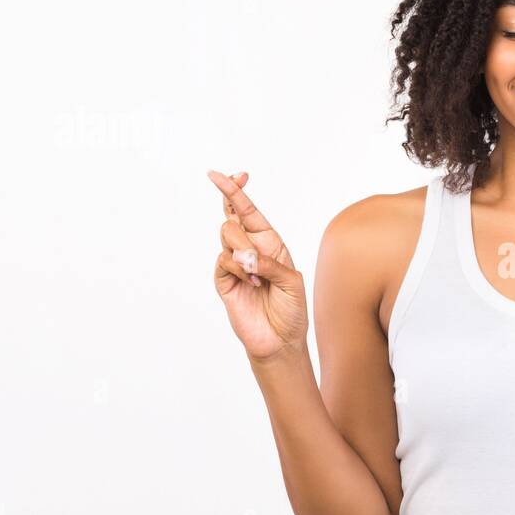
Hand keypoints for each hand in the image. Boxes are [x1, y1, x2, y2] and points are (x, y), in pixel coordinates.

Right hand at [207, 169, 307, 362]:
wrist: (280, 340)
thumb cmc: (292, 309)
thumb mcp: (291, 280)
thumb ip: (269, 262)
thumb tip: (243, 255)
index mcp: (269, 242)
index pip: (247, 210)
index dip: (236, 191)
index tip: (228, 174)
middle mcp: (250, 249)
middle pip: (231, 219)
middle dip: (242, 230)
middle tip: (256, 259)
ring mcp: (234, 264)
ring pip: (226, 236)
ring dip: (244, 253)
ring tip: (257, 276)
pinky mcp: (223, 280)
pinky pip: (223, 259)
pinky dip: (238, 268)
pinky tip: (251, 283)